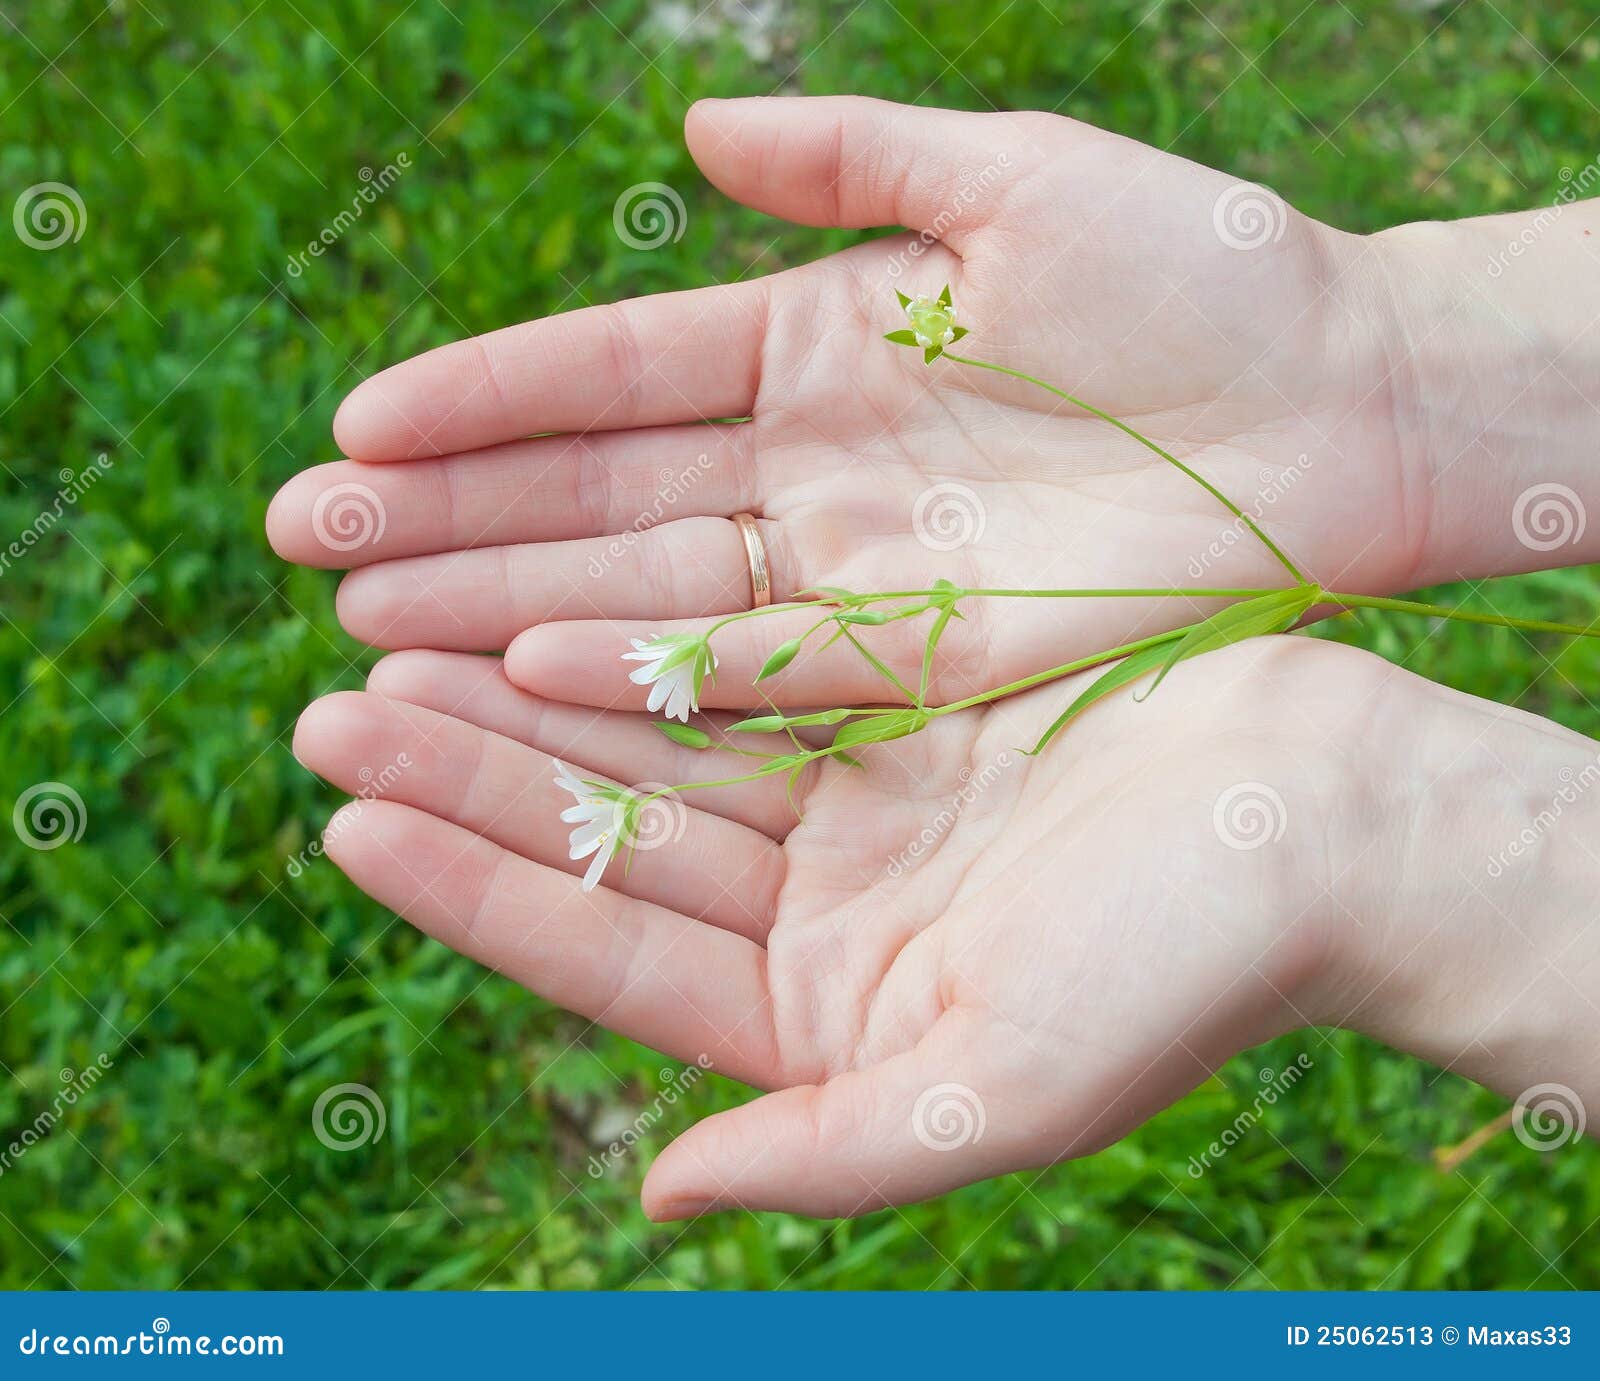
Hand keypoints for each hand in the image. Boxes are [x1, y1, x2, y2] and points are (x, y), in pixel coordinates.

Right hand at [268, 95, 1418, 711]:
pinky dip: (648, 673)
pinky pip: (758, 669)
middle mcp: (810, 462)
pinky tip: (529, 676)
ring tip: (371, 630)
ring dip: (507, 607)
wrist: (1338, 411)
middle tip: (304, 546)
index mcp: (816, 339)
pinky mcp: (918, 656)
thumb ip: (859, 159)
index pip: (613, 371)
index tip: (359, 424)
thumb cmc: (1201, 275)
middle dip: (451, 518)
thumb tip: (695, 132)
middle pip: (598, 495)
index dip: (485, 398)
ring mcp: (854, 566)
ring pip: (649, 589)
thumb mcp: (1021, 180)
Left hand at [291, 633, 1599, 1217]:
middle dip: (471, 777)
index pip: (610, 952)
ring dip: (530, 698)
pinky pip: (742, 671)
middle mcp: (820, 919)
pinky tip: (545, 594)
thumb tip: (655, 1198)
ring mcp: (853, 814)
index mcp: (822, 1023)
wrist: (1336, 826)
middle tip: (329, 708)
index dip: (478, 889)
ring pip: (656, 746)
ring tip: (393, 638)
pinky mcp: (897, 720)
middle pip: (610, 839)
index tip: (352, 818)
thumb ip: (824, 1155)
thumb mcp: (1003, 1094)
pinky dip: (646, 639)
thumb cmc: (1190, 970)